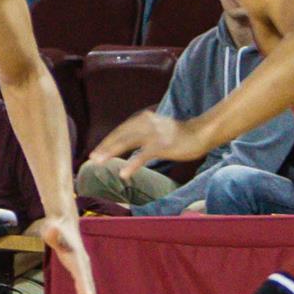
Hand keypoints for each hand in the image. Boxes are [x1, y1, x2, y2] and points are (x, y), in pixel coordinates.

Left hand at [39, 215, 95, 293]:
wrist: (64, 224)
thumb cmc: (56, 228)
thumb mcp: (51, 230)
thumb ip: (52, 233)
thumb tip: (51, 229)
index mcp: (77, 259)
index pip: (83, 275)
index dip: (86, 285)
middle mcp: (83, 266)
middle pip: (87, 288)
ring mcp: (83, 269)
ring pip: (88, 292)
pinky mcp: (79, 272)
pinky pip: (84, 290)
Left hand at [91, 109, 212, 180]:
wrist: (200, 133)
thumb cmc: (179, 135)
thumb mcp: (157, 129)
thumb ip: (143, 134)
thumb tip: (128, 142)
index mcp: (144, 119)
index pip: (121, 130)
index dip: (107, 141)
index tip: (96, 151)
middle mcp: (146, 123)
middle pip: (121, 135)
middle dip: (105, 147)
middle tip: (92, 158)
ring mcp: (154, 134)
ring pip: (128, 142)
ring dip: (112, 152)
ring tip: (99, 162)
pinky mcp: (162, 145)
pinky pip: (143, 156)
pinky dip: (132, 164)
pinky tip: (123, 173)